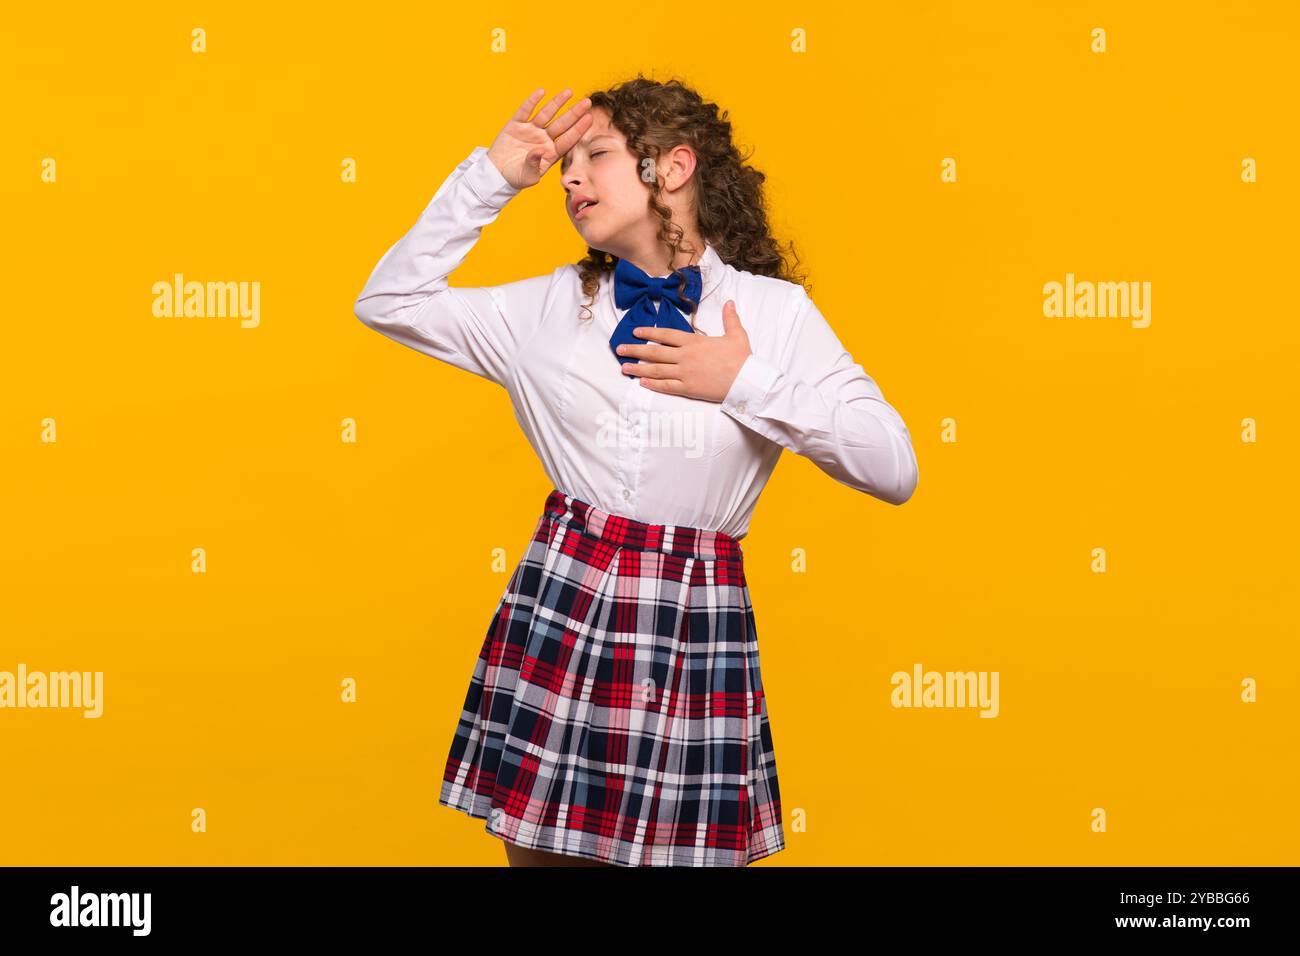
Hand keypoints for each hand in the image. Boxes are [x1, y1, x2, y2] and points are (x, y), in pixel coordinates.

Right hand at [486, 87, 593, 189]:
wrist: (496, 173)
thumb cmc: (516, 178)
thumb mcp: (527, 176)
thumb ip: (534, 164)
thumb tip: (539, 151)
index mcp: (551, 153)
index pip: (568, 139)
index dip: (578, 129)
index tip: (589, 118)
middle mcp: (543, 139)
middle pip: (562, 124)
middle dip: (574, 113)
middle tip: (587, 102)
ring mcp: (531, 130)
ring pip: (546, 114)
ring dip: (557, 103)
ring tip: (569, 92)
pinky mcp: (516, 124)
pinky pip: (525, 110)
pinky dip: (532, 101)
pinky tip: (541, 92)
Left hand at [616, 300, 751, 401]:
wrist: (747, 381)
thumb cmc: (742, 358)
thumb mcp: (737, 335)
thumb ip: (730, 318)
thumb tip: (729, 302)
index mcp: (694, 342)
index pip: (666, 334)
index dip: (649, 333)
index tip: (636, 332)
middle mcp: (685, 356)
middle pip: (655, 351)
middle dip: (635, 350)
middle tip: (619, 350)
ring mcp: (685, 373)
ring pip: (656, 369)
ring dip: (638, 368)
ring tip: (624, 367)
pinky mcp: (688, 388)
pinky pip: (666, 386)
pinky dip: (653, 384)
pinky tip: (641, 382)